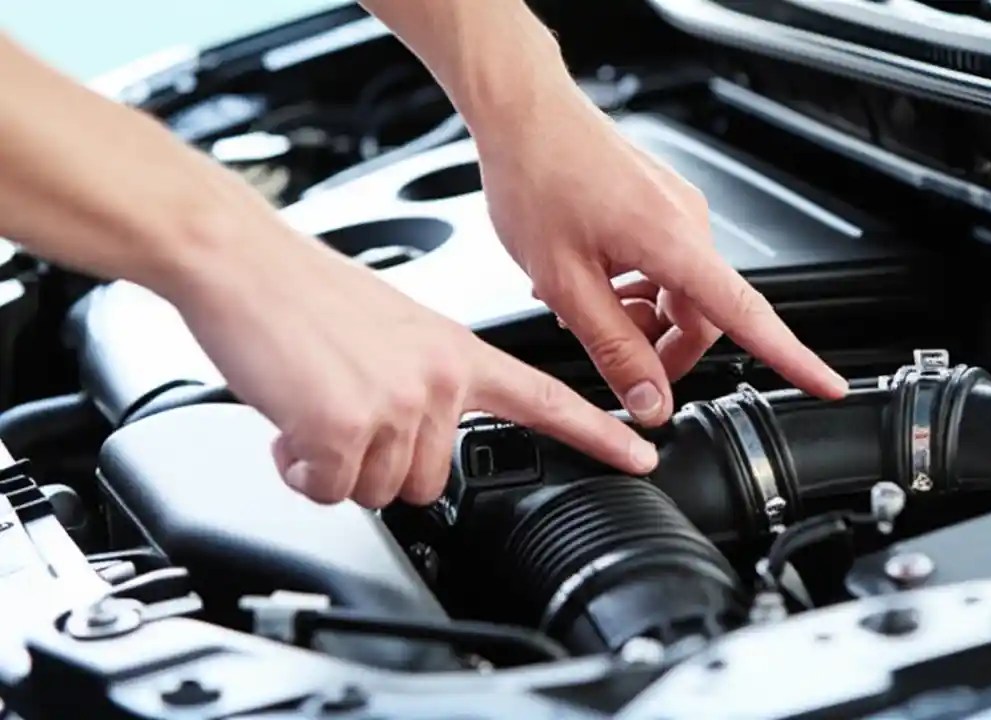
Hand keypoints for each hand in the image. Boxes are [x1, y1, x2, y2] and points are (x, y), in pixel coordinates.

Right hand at [168, 211, 657, 508]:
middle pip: (432, 481)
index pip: (544, 400)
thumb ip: (425, 385)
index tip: (640, 453)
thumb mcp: (395, 331)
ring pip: (381, 491)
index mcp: (459, 351)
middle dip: (382, 467)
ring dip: (340, 468)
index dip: (596, 434)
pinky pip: (331, 490)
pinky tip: (292, 425)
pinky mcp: (349, 427)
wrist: (243, 263)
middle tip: (345, 417)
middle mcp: (440, 379)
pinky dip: (303, 472)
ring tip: (316, 412)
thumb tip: (411, 444)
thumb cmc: (307, 295)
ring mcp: (400, 404)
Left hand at [478, 89, 847, 425]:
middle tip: (615, 362)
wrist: (524, 112)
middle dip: (663, 349)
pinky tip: (589, 284)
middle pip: (703, 315)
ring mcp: (677, 210)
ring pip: (679, 292)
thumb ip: (614, 350)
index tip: (827, 384)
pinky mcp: (661, 204)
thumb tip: (652, 401)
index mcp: (674, 242)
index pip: (748, 316)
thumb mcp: (566, 285)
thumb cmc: (538, 178)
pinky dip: (634, 287)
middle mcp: (688, 223)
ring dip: (640, 316)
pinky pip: (664, 263)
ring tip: (580, 309)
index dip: (792, 359)